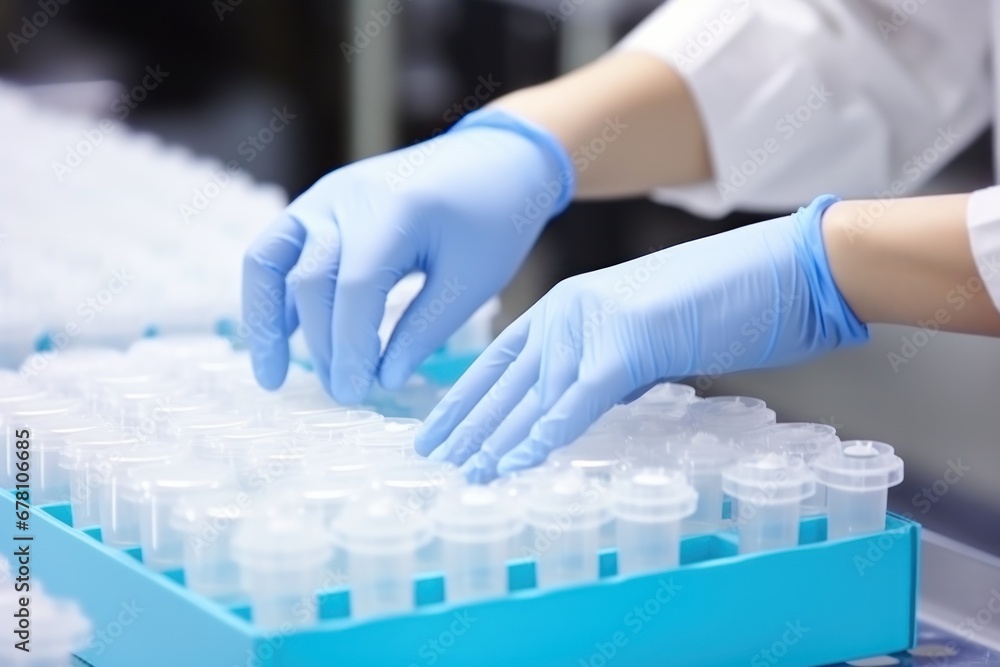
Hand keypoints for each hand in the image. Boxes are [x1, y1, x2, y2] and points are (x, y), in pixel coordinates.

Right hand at [241, 109, 574, 401]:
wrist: (497, 158)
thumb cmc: (494, 218)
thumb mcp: (472, 280)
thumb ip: (423, 330)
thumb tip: (380, 379)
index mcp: (393, 210)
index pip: (355, 289)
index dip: (349, 347)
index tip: (355, 393)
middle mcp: (345, 197)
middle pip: (310, 280)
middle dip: (321, 345)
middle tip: (343, 393)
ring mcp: (325, 196)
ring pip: (269, 259)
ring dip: (264, 320)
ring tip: (273, 378)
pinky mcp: (319, 205)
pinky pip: (279, 251)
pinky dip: (275, 295)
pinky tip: (286, 339)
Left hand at [414, 195, 868, 480]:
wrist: (785, 269)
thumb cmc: (723, 303)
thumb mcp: (646, 339)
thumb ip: (606, 369)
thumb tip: (579, 407)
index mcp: (569, 308)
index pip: (500, 363)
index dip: (467, 401)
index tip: (438, 435)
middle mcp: (570, 312)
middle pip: (506, 381)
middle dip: (468, 427)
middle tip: (432, 464)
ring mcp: (598, 323)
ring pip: (534, 394)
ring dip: (497, 440)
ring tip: (465, 475)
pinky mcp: (632, 340)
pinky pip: (580, 398)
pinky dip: (548, 434)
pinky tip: (518, 464)